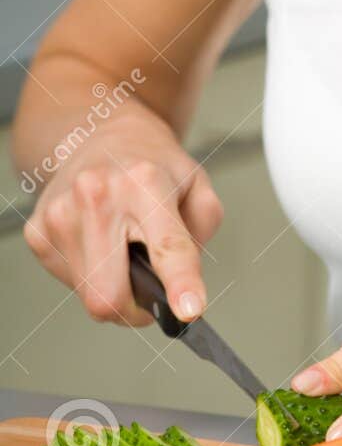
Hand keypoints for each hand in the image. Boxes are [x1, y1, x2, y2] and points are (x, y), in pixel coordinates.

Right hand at [23, 135, 222, 326]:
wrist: (100, 134)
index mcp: (146, 183)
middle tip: (150, 288)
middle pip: (109, 293)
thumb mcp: (197, 187)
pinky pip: (70, 282)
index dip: (179, 283)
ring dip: (113, 287)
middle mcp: (96, 195)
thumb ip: (200, 236)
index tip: (187, 310)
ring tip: (121, 248)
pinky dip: (90, 275)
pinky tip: (98, 243)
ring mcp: (59, 214)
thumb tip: (181, 288)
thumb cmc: (152, 165)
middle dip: (135, 307)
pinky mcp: (37, 232)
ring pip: (89, 295)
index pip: (167, 245)